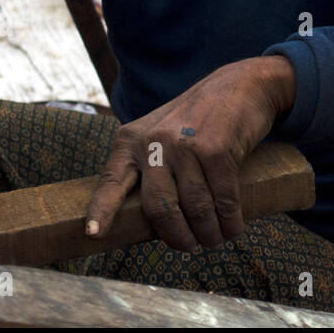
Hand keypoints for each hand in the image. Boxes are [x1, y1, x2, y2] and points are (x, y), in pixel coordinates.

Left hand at [84, 56, 295, 251]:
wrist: (239, 86)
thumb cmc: (197, 120)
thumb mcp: (160, 134)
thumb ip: (149, 167)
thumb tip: (150, 222)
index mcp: (131, 140)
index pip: (112, 180)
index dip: (102, 209)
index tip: (94, 234)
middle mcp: (153, 141)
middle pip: (158, 207)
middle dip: (176, 236)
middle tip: (188, 246)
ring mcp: (184, 144)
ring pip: (195, 207)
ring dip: (208, 233)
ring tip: (214, 238)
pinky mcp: (216, 149)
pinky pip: (223, 198)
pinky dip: (230, 220)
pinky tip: (232, 226)